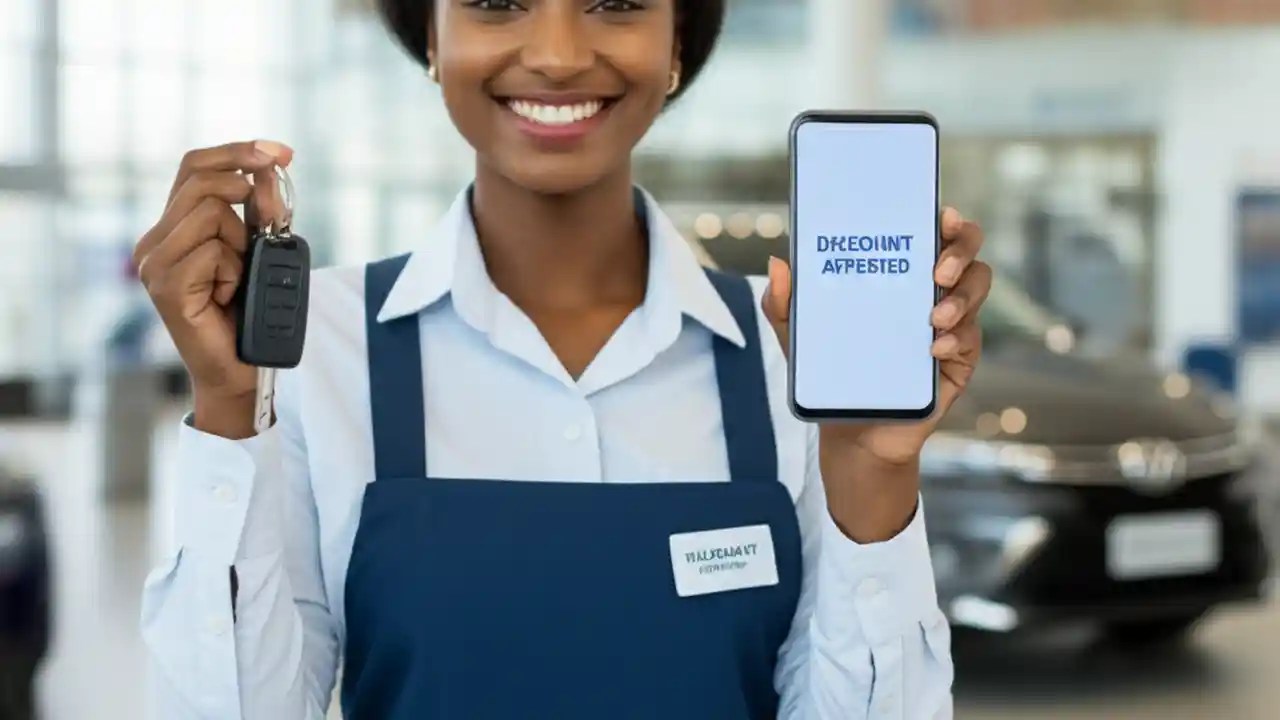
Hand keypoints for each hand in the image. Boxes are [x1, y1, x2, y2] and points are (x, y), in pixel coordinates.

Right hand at [133, 140, 293, 435]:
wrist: (242, 368)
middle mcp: (154, 241)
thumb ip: (263, 210)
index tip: (283, 153)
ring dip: (239, 243)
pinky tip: (226, 296)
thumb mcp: (262, 249)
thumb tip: (269, 168)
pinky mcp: (164, 286)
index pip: (196, 165)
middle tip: (260, 236)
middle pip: (204, 181)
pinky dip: (232, 270)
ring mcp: (153, 263)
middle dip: (247, 200)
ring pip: (211, 212)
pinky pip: (212, 250)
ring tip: (234, 280)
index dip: (239, 151)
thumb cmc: (249, 311)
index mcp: (173, 226)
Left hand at [762, 208, 991, 539]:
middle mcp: (932, 290)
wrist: (850, 432)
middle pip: (969, 251)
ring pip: (978, 289)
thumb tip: (777, 264)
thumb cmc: (831, 371)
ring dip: (961, 297)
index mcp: (901, 273)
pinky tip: (933, 349)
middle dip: (962, 250)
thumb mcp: (799, 337)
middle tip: (938, 270)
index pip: (934, 233)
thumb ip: (783, 304)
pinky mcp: (960, 360)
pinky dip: (955, 340)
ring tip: (934, 316)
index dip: (946, 219)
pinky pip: (971, 340)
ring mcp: (952, 324)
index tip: (939, 216)